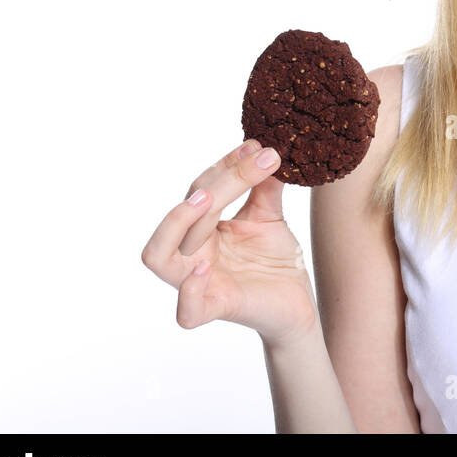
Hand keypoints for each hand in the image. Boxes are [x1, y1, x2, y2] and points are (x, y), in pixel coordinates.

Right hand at [141, 139, 318, 347]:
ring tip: (207, 199)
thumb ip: (264, 188)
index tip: (256, 147)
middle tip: (257, 160)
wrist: (297, 302)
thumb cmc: (275, 260)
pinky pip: (187, 309)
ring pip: (159, 256)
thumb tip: (264, 151)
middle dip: (221, 181)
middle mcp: (191, 253)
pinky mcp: (215, 308)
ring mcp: (198, 282)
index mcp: (202, 229)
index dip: (225, 166)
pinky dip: (189, 289)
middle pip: (187, 212)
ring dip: (177, 222)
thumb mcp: (269, 218)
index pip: (200, 189)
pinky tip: (203, 266)